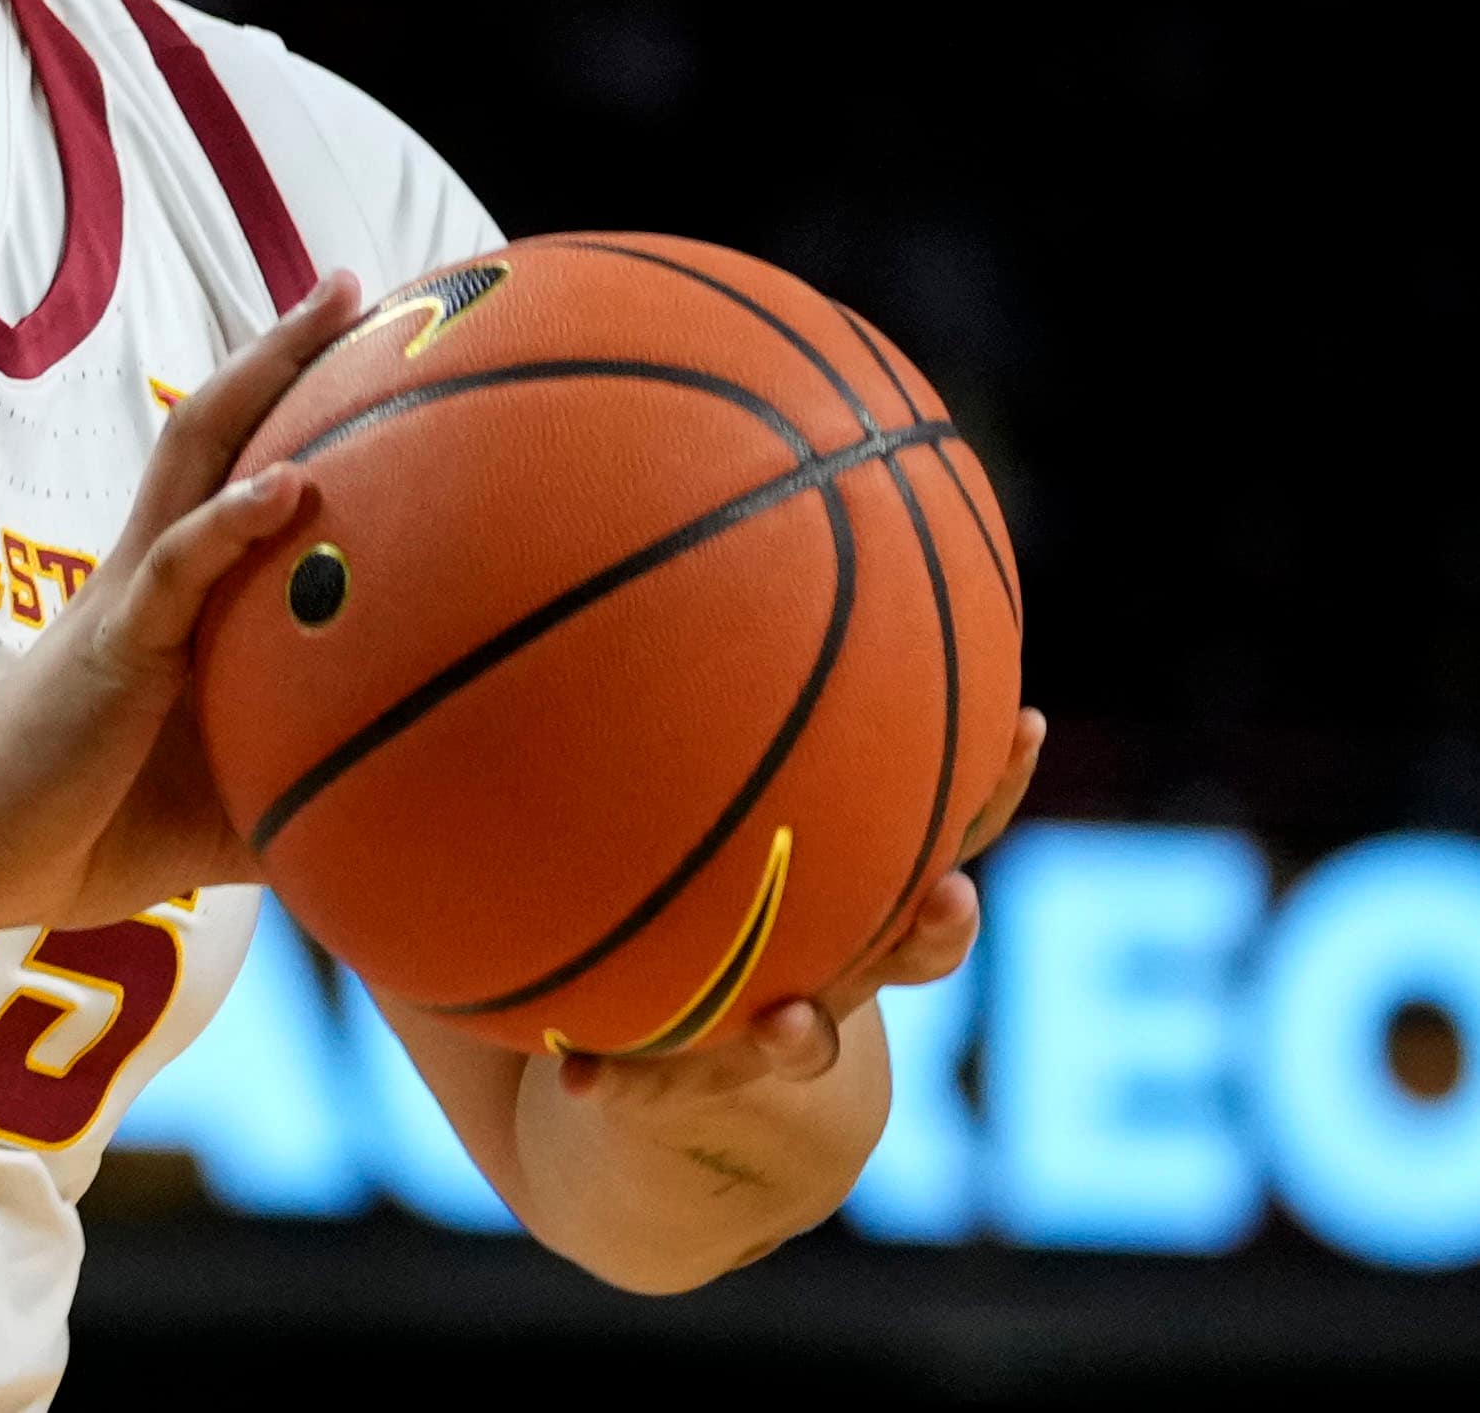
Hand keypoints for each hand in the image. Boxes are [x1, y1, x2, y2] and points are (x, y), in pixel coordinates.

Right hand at [0, 270, 363, 931]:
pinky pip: (177, 568)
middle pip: (216, 423)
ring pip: (195, 455)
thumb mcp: (228, 798)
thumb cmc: (89, 825)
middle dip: (283, 349)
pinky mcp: (116, 642)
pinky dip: (232, 522)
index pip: (231, 468)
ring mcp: (131, 594)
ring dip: (264, 377)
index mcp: (172, 593)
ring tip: (334, 312)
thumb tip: (414, 805)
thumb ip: (304, 778)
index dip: (285, 403)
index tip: (362, 347)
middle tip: (353, 283)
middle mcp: (151, 567)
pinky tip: (290, 486)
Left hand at [557, 705, 1047, 1105]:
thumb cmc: (681, 883)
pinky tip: (575, 1075)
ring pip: (808, 1042)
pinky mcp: (683, 1089)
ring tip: (781, 1022)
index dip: (993, 777)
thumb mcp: (689, 781)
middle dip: (939, 923)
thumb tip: (673, 505)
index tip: (1022, 720)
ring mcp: (766, 1033)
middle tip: (948, 896)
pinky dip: (616, 1081)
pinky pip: (651, 1091)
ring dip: (801, 1032)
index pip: (945, 821)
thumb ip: (683, 678)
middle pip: (917, 947)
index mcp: (853, 875)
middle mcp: (832, 959)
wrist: (655, 1076)